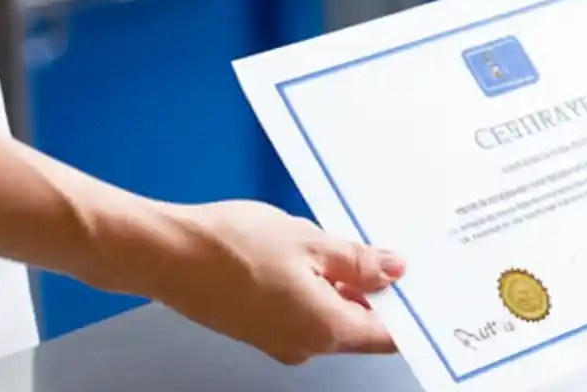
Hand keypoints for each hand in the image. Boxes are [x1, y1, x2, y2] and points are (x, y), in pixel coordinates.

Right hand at [145, 201, 404, 364]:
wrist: (165, 253)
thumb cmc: (231, 246)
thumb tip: (393, 270)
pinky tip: (301, 254)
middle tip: (378, 249)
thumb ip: (359, 260)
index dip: (408, 309)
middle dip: (373, 290)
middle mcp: (303, 345)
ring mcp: (278, 340)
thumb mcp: (310, 241)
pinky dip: (311, 287)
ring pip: (328, 315)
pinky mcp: (257, 329)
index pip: (387, 335)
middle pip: (359, 325)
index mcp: (325, 329)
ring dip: (338, 284)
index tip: (422, 286)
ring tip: (328, 242)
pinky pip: (301, 312)